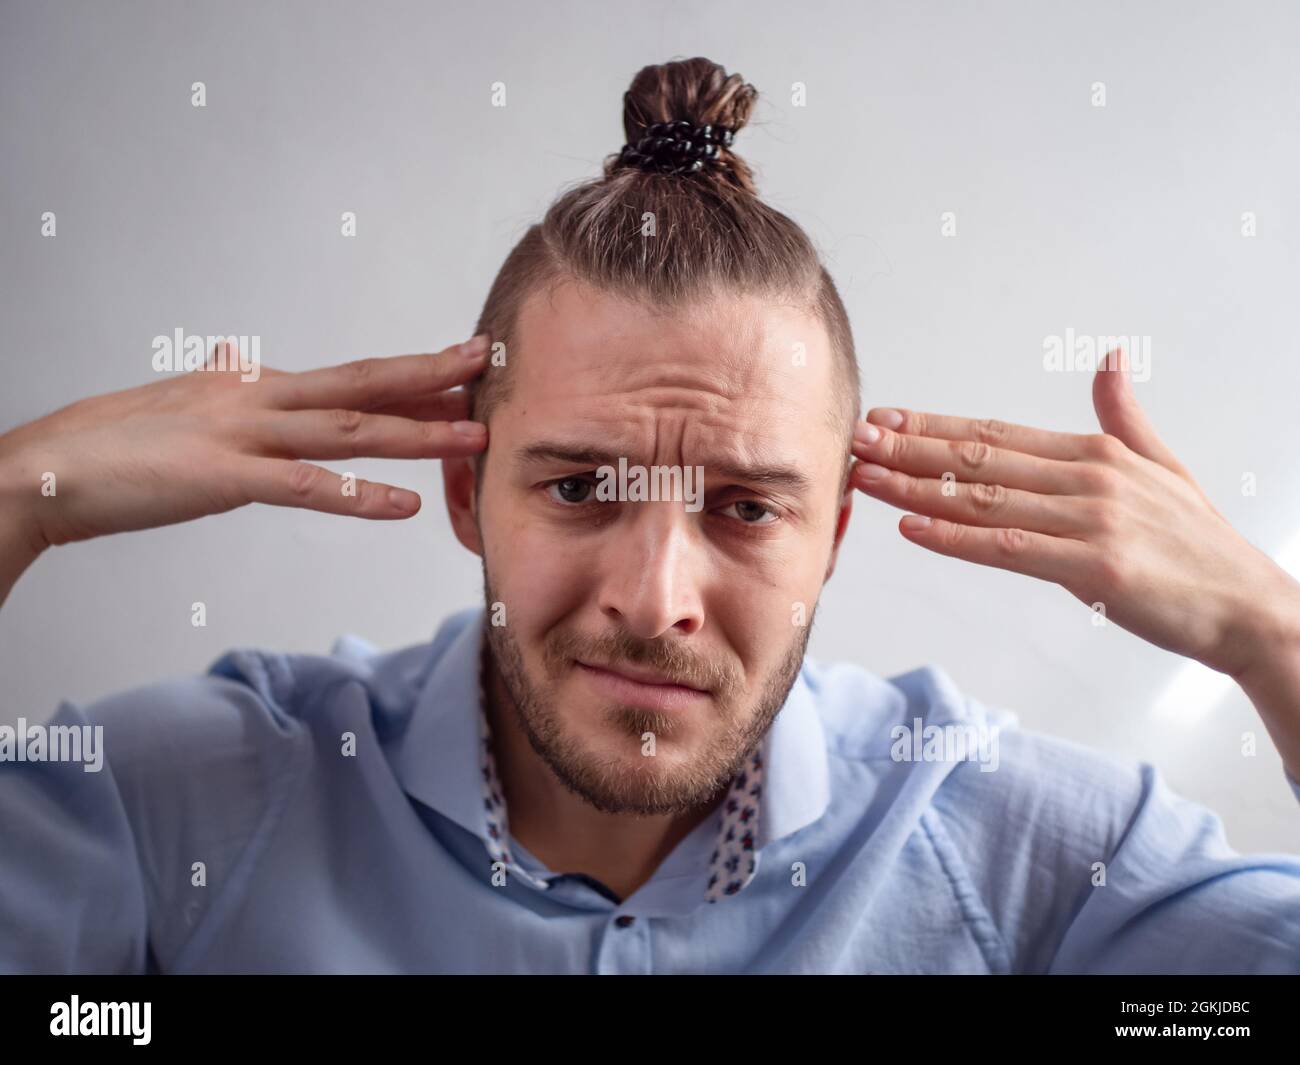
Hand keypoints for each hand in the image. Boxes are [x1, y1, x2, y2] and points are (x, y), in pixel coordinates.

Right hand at [0, 335, 491, 549]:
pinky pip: (304, 488)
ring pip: (347, 429)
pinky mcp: (222, 477)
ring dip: (417, 434)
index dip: (408, 374)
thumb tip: (236, 360)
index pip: (348, 379)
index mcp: (254, 387)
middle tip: (486, 363)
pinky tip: (404, 504)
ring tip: (474, 436)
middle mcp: (258, 398)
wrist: (44, 468)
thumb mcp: (182, 408)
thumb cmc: (114, 445)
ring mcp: (242, 435)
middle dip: (430, 376)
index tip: (458, 366)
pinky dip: (358, 496)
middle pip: (361, 384)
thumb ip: (221, 389)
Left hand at [848, 350, 1298, 679]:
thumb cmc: (1200, 546)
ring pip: (984, 501)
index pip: (996, 434)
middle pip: (979, 460)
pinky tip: (911, 528)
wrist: (1249, 608)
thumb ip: (1124, 417)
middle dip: (910, 450)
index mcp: (1095, 454)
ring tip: (867, 477)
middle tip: (856, 439)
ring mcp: (1090, 522)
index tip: (887, 419)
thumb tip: (1109, 359)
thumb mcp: (1162, 467)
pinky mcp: (1094, 568)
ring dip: (917, 489)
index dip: (935, 427)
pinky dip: (955, 539)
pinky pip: (1009, 549)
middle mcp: (1087, 479)